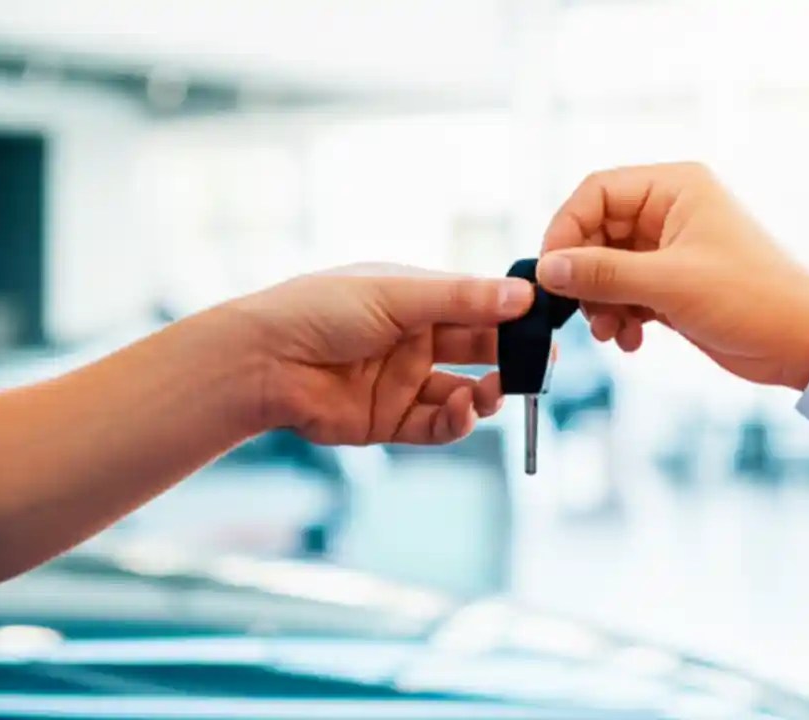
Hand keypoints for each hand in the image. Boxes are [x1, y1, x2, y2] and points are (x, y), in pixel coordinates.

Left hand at [228, 263, 533, 445]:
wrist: (263, 362)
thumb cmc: (321, 310)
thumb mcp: (399, 295)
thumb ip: (463, 300)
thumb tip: (525, 295)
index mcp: (417, 298)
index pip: (479, 305)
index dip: (513, 315)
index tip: (545, 323)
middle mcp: (415, 339)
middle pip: (479, 350)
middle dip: (510, 359)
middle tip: (537, 368)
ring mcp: (403, 381)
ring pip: (464, 392)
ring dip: (486, 394)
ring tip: (493, 392)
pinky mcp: (389, 420)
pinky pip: (437, 425)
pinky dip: (457, 422)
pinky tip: (463, 411)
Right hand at [537, 162, 808, 389]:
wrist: (803, 343)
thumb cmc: (752, 298)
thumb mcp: (669, 284)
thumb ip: (603, 274)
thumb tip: (547, 270)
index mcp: (675, 188)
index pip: (596, 192)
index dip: (565, 229)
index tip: (551, 272)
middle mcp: (669, 211)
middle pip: (596, 232)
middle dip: (585, 275)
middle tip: (580, 310)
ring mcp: (670, 249)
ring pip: (607, 268)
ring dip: (600, 302)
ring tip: (610, 332)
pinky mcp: (673, 284)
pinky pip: (626, 293)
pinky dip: (620, 316)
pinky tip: (631, 340)